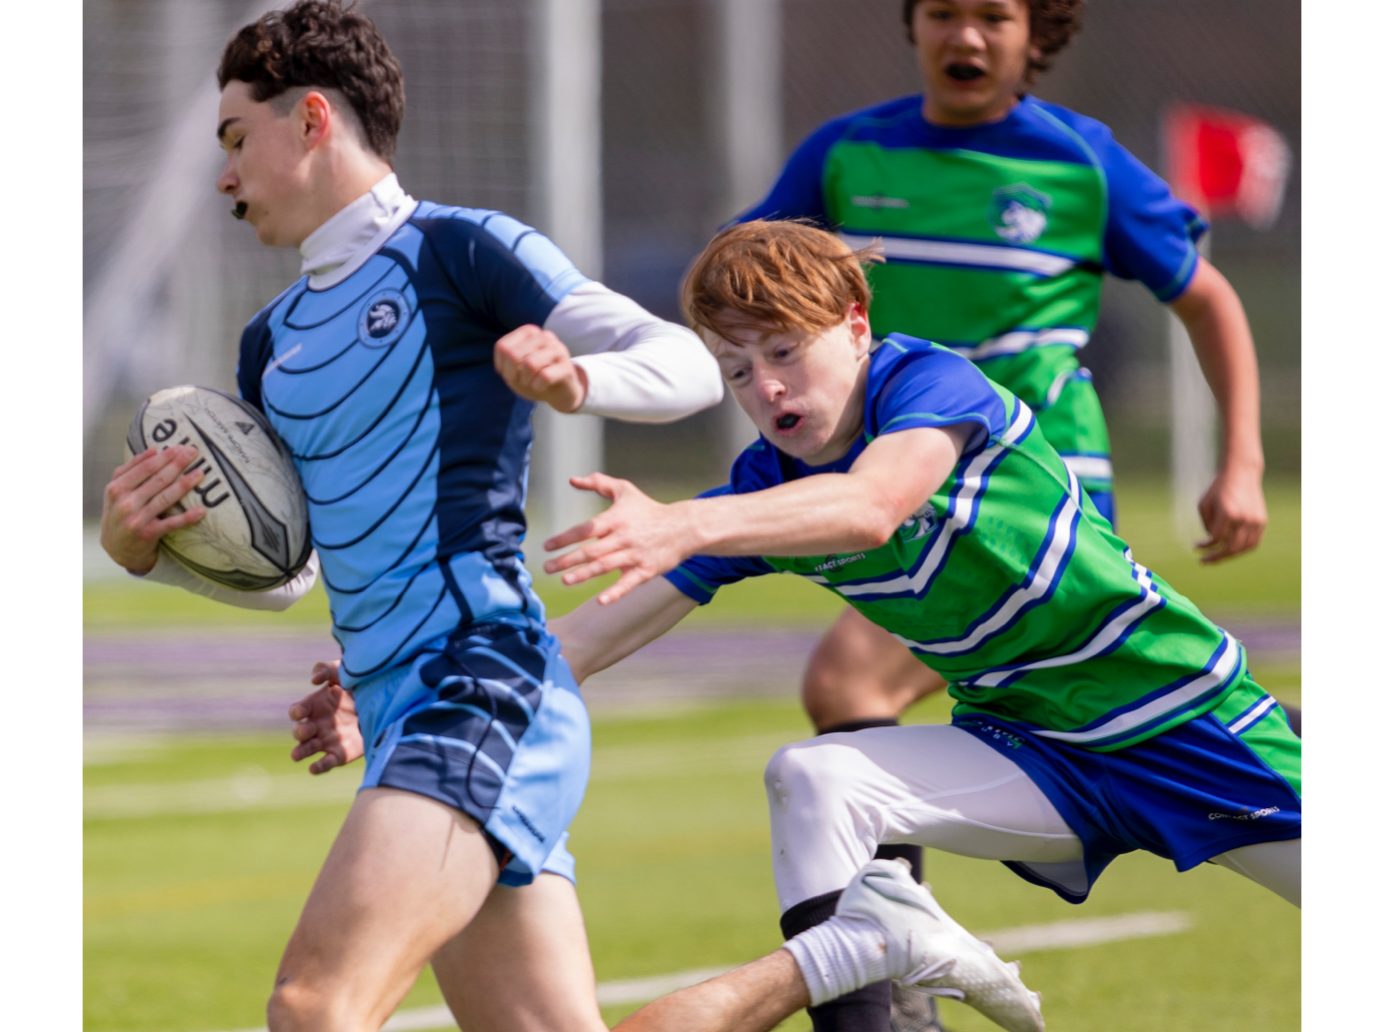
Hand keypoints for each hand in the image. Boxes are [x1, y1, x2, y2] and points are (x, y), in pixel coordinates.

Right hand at [100, 445, 206, 573]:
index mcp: (116, 488)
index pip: (144, 468)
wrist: (115, 548)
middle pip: (157, 480)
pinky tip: (202, 510)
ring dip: (184, 485)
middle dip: (177, 464)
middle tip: (193, 453)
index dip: (164, 457)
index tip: (180, 447)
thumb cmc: (119, 512)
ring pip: (165, 498)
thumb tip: (152, 450)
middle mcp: (125, 503)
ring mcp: (137, 520)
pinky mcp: (148, 534)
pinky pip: (171, 524)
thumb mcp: (116, 491)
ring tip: (200, 474)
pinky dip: (187, 517)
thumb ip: (130, 469)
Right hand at [288, 660, 363, 774]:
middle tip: (306, 730)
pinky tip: (313, 768)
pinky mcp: (339, 754)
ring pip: (307, 749)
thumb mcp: (344, 671)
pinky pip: (325, 763)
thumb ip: (327, 669)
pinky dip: (318, 767)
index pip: (298, 710)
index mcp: (315, 705)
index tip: (300, 712)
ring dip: (300, 751)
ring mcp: (326, 740)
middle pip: (300, 731)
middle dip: (299, 732)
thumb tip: (313, 680)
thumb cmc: (359, 683)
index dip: (297, 712)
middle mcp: (317, 724)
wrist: (383, 702)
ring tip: (296, 755)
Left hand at [494, 325, 588, 412]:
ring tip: (530, 384)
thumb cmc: (533, 378)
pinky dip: (537, 386)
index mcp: (529, 332)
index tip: (510, 373)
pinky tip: (540, 387)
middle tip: (519, 381)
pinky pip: (545, 376)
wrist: (559, 392)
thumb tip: (512, 356)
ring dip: (525, 381)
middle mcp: (545, 336)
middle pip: (513, 355)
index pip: (502, 347)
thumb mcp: (514, 369)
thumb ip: (508, 360)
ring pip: (530, 364)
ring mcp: (558, 350)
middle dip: (511, 374)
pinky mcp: (567, 367)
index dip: (501, 365)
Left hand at [543, 473, 695, 604]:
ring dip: (584, 574)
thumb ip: (598, 483)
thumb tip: (572, 480)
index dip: (565, 538)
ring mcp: (635, 555)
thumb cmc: (649, 509)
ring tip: (565, 581)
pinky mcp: (646, 570)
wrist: (683, 527)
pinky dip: (616, 592)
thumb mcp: (625, 491)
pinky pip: (629, 583)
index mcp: (615, 519)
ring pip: (605, 566)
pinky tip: (601, 601)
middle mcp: (623, 537)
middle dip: (567, 560)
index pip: (585, 529)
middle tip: (547, 568)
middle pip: (591, 550)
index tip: (547, 546)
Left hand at [1195, 463, 1266, 562]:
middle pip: (1231, 548)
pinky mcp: (1262, 521)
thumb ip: (1206, 524)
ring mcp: (1255, 520)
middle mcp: (1244, 518)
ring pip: (1243, 548)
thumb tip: (1212, 542)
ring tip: (1217, 556)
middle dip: (1216, 558)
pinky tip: (1230, 550)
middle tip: (1204, 561)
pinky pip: (1253, 543)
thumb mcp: (1204, 504)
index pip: (1215, 538)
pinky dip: (1242, 549)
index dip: (1204, 546)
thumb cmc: (1218, 488)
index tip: (1196, 546)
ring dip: (1229, 555)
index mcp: (1228, 513)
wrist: (1241, 473)